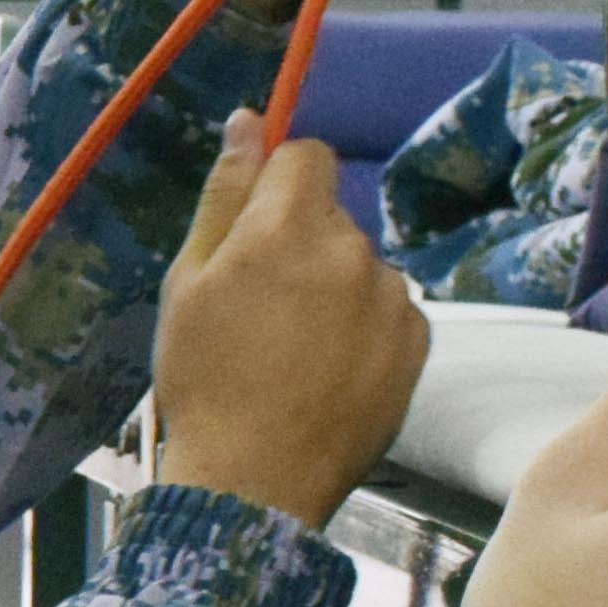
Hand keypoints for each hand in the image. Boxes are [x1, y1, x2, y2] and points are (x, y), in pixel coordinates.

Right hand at [148, 111, 429, 525]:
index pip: (306, 155)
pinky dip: (363, 327)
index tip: (255, 227)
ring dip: (334, 286)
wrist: (256, 485)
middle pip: (330, 216)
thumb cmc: (205, 383)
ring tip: (294, 350)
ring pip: (360, 264)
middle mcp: (354, 250)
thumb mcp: (189, 284)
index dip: (277, 183)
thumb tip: (247, 121)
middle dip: (300, 242)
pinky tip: (328, 371)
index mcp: (288, 227)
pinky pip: (388, 309)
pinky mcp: (418, 341)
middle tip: (260, 308)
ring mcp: (393, 298)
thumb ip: (225, 196)